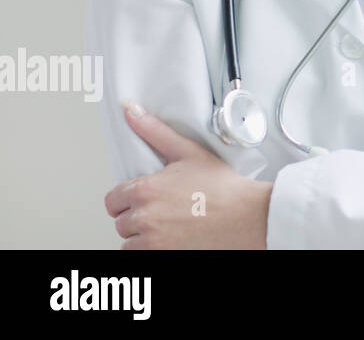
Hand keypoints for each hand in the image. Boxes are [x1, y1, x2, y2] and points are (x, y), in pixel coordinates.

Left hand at [104, 98, 272, 249]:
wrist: (247, 216)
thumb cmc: (223, 186)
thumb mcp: (188, 152)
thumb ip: (154, 131)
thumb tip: (130, 110)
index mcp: (143, 190)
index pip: (113, 200)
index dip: (128, 198)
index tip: (148, 198)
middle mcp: (143, 217)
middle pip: (121, 222)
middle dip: (138, 217)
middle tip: (165, 210)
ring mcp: (152, 241)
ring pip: (130, 242)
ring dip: (143, 236)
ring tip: (170, 225)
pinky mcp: (162, 256)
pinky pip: (141, 257)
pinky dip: (153, 250)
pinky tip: (173, 238)